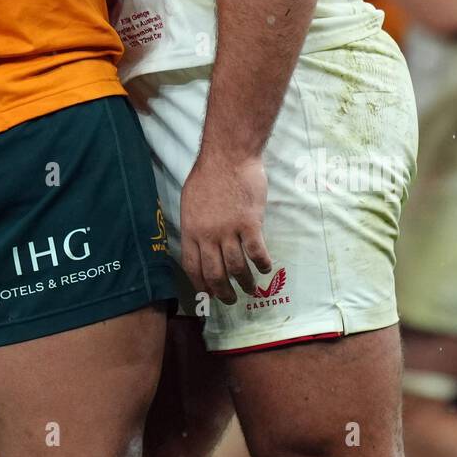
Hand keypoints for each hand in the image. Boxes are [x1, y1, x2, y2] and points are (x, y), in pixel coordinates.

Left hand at [180, 152, 272, 304]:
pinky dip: (262, 264)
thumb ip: (194, 224)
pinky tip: (266, 268)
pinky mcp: (250, 224)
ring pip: (237, 268)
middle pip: (215, 273)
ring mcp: (229, 230)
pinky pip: (257, 253)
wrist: (228, 157)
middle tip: (230, 299)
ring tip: (251, 289)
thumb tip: (199, 242)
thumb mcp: (190, 201)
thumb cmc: (208, 175)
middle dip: (223, 292)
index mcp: (191, 230)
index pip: (193, 267)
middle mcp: (208, 235)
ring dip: (245, 283)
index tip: (208, 294)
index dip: (201, 284)